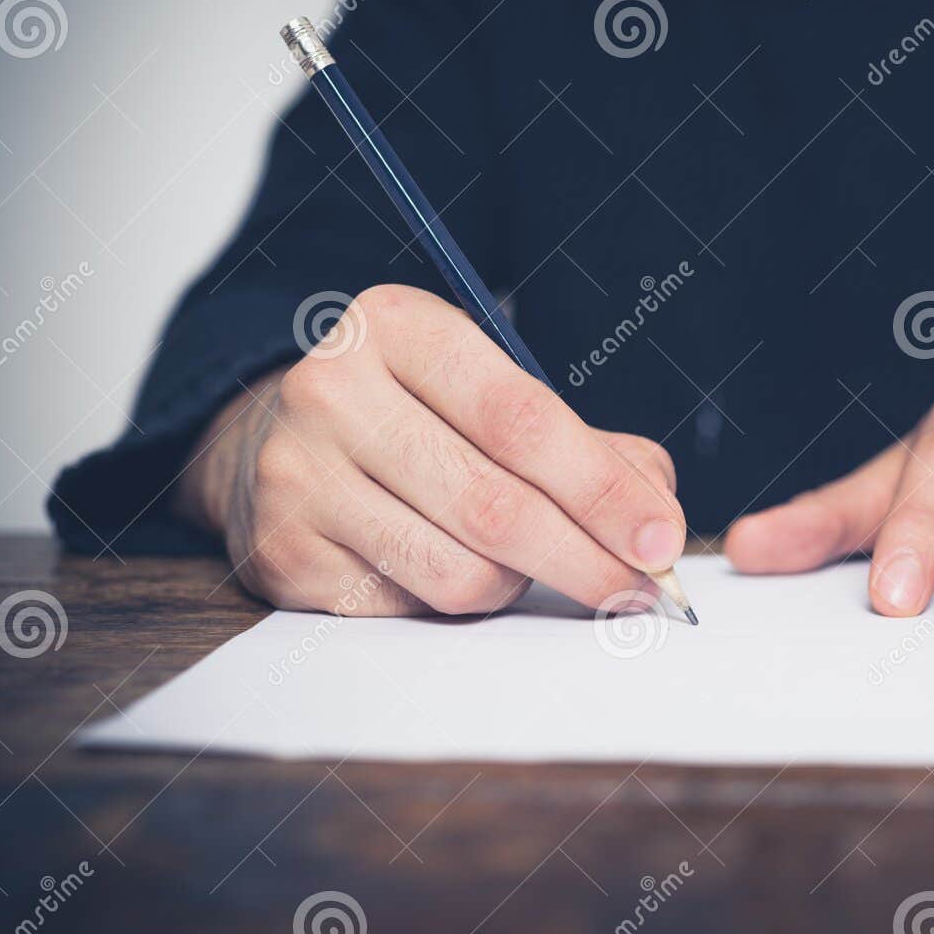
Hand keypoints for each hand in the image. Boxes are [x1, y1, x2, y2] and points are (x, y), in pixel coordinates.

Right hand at [174, 283, 685, 615]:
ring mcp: (297, 474)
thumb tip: (657, 518)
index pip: (523, 419)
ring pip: (459, 570)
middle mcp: (332, 390)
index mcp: (397, 326)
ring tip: (526, 565)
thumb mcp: (494, 395)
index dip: (602, 489)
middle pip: (495, 504)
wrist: (273, 443)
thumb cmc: (417, 418)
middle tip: (640, 592)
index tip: (661, 541)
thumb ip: (589, 447)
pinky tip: (453, 569)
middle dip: (587, 560)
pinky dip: (457, 604)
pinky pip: (411, 607)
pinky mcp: (284, 551)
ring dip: (520, 585)